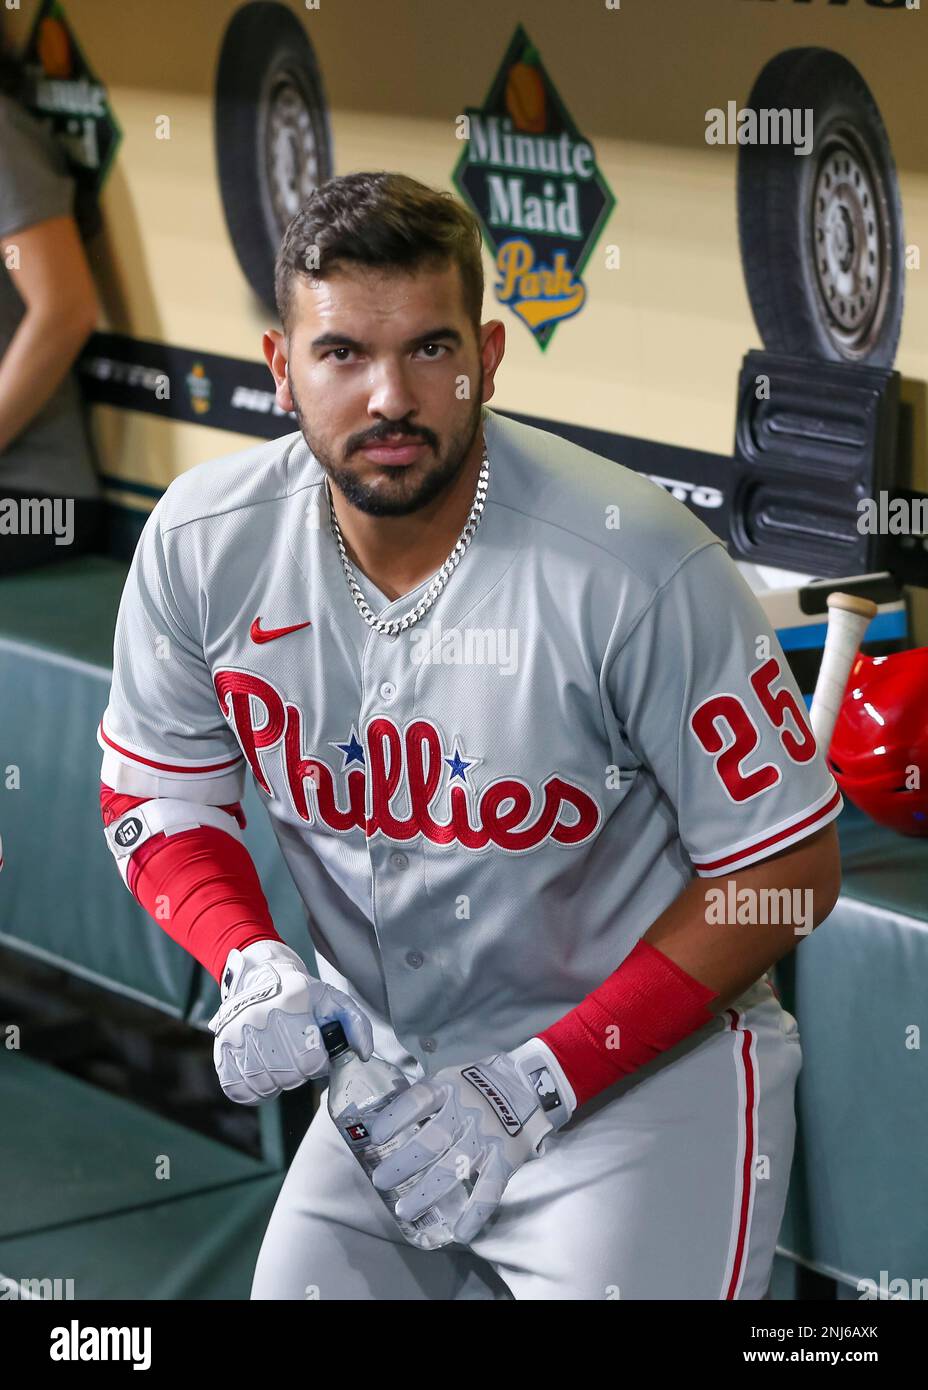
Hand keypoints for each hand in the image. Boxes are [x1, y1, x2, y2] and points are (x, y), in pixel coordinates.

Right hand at [207, 938, 373, 1103]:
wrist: (259, 978)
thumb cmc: (300, 995)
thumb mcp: (332, 1000)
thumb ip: (356, 1024)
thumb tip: (363, 1054)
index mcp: (291, 1002)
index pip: (310, 1060)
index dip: (319, 1062)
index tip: (316, 1051)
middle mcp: (259, 1016)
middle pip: (288, 1076)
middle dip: (299, 1073)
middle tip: (297, 1057)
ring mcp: (236, 1033)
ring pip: (264, 1085)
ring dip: (277, 1082)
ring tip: (281, 1063)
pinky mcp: (221, 1048)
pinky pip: (238, 1089)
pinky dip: (254, 1090)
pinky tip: (263, 1073)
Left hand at [366, 1039, 574, 1243]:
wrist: (528, 1084)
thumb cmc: (478, 1085)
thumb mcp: (451, 1079)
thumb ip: (425, 1100)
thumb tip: (384, 1121)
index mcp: (449, 1087)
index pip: (418, 1100)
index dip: (396, 1118)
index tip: (376, 1136)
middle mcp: (466, 1111)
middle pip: (431, 1140)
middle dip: (404, 1164)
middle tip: (381, 1181)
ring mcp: (487, 1135)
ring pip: (454, 1168)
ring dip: (427, 1192)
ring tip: (404, 1210)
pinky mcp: (505, 1156)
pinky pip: (490, 1189)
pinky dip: (475, 1213)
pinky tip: (460, 1232)